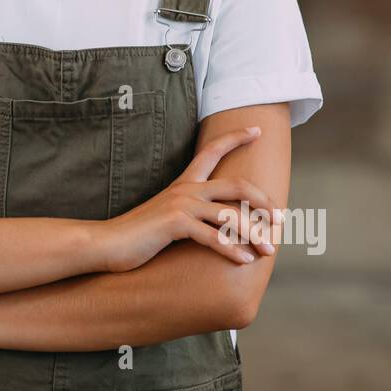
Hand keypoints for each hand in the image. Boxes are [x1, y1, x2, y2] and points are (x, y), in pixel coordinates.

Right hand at [96, 126, 279, 272]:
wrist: (109, 242)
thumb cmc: (140, 233)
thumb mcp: (170, 216)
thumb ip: (193, 213)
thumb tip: (217, 222)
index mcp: (185, 182)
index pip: (212, 151)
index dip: (235, 138)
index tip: (257, 130)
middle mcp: (186, 189)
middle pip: (236, 186)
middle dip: (264, 201)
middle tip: (281, 219)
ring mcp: (180, 205)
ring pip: (230, 215)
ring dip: (254, 234)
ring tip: (268, 250)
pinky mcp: (174, 224)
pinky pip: (212, 237)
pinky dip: (232, 250)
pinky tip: (244, 261)